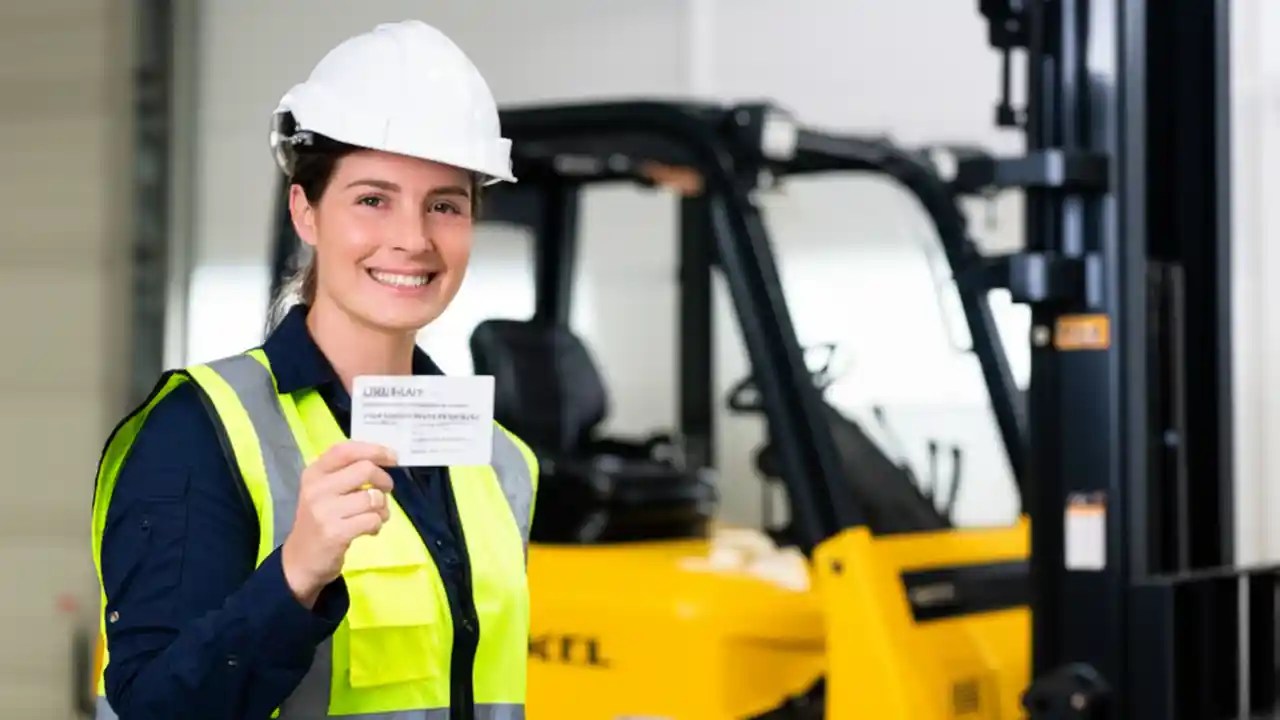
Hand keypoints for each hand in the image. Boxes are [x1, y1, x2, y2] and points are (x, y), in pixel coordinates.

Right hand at [281, 441, 396, 606]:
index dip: (374, 450)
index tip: (393, 457)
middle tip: (385, 491)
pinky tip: (369, 530)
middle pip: (365, 470)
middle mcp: (316, 489)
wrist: (300, 561)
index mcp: (314, 473)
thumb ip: (346, 473)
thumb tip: (384, 457)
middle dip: (384, 480)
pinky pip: (372, 519)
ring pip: (372, 497)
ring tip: (376, 516)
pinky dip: (377, 524)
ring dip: (383, 508)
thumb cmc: (319, 521)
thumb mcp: (324, 491)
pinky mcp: (335, 533)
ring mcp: (324, 511)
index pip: (346, 450)